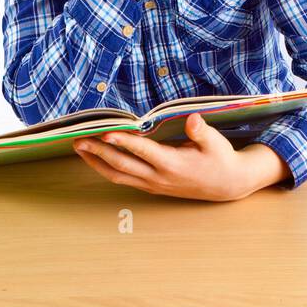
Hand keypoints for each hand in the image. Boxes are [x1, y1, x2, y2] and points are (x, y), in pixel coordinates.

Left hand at [71, 112, 290, 200]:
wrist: (227, 184)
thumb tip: (193, 120)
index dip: (123, 142)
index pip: (142, 151)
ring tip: (79, 148)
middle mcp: (159, 177)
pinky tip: (96, 158)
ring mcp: (153, 184)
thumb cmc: (220, 158)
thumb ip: (201, 131)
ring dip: (96, 162)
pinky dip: (106, 168)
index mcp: (173, 164)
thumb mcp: (216, 142)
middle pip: (122, 165)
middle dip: (98, 152)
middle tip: (78, 139)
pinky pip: (124, 179)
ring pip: (118, 176)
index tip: (105, 133)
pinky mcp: (152, 186)